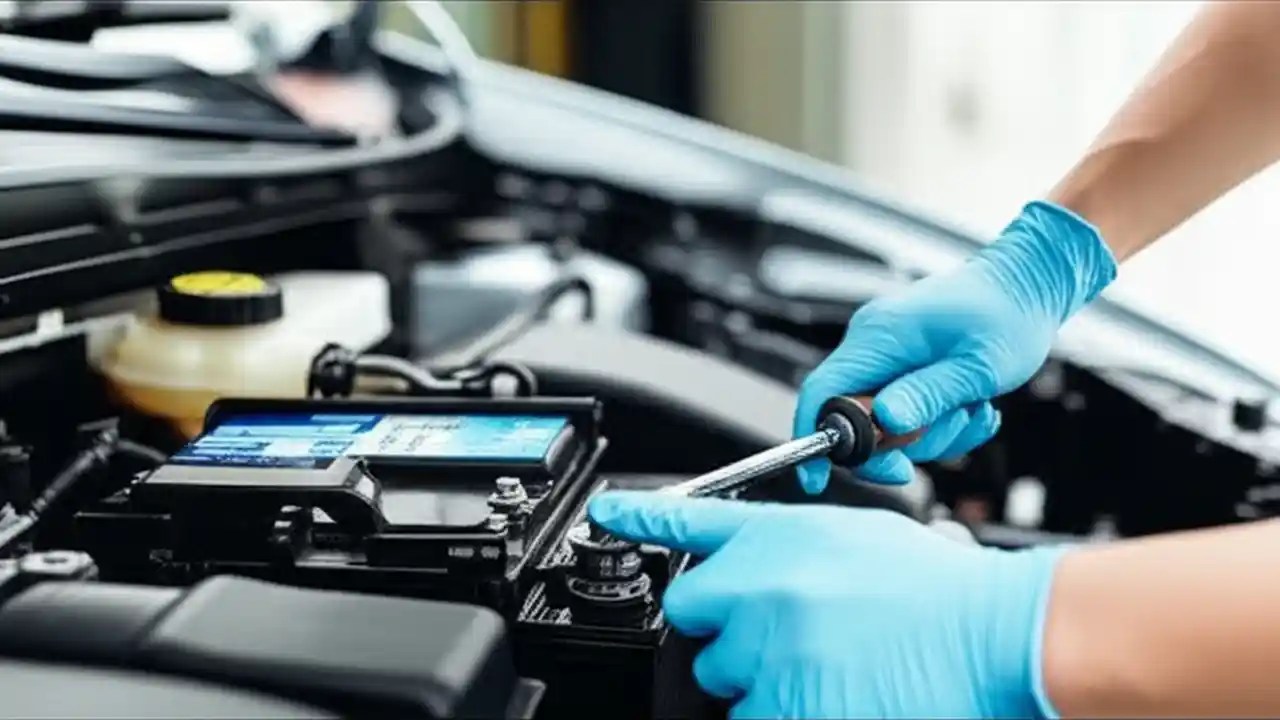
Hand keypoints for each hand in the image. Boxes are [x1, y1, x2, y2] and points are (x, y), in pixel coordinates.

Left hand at [589, 491, 1067, 718]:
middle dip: (725, 628)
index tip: (607, 517)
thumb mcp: (855, 537)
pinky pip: (751, 714)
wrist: (989, 633)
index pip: (686, 521)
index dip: (636, 518)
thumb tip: (754, 566)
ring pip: (723, 678)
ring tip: (828, 667)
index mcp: (777, 536)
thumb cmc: (935, 590)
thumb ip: (787, 546)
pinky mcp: (782, 705)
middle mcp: (758, 587)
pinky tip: (834, 691)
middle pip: (692, 614)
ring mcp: (766, 651)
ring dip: (760, 680)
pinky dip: (783, 708)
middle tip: (784, 635)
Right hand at [795, 201, 1115, 488]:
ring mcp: (882, 353)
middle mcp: (870, 342)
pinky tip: (971, 405)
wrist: (1024, 288)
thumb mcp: (978, 368)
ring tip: (974, 409)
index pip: (822, 392)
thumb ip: (928, 395)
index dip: (815, 439)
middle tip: (953, 428)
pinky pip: (903, 413)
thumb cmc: (1007, 318)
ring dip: (933, 433)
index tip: (818, 479)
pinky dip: (937, 423)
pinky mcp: (898, 365)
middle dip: (905, 440)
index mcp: (879, 336)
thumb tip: (885, 423)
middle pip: (855, 419)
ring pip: (885, 425)